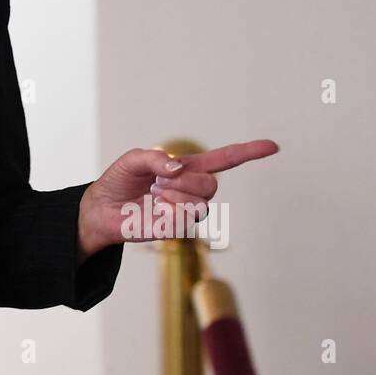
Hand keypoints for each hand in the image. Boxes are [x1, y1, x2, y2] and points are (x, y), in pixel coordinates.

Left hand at [76, 140, 279, 259]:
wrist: (102, 208)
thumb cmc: (119, 181)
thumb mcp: (133, 159)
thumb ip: (155, 157)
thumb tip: (177, 168)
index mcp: (187, 168)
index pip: (225, 160)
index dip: (248, 152)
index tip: (273, 146)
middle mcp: (192, 190)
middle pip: (212, 184)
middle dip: (186, 179)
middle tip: (159, 181)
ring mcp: (187, 210)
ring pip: (203, 200)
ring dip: (176, 193)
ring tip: (155, 193)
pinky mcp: (178, 228)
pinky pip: (188, 217)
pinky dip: (170, 209)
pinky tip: (156, 209)